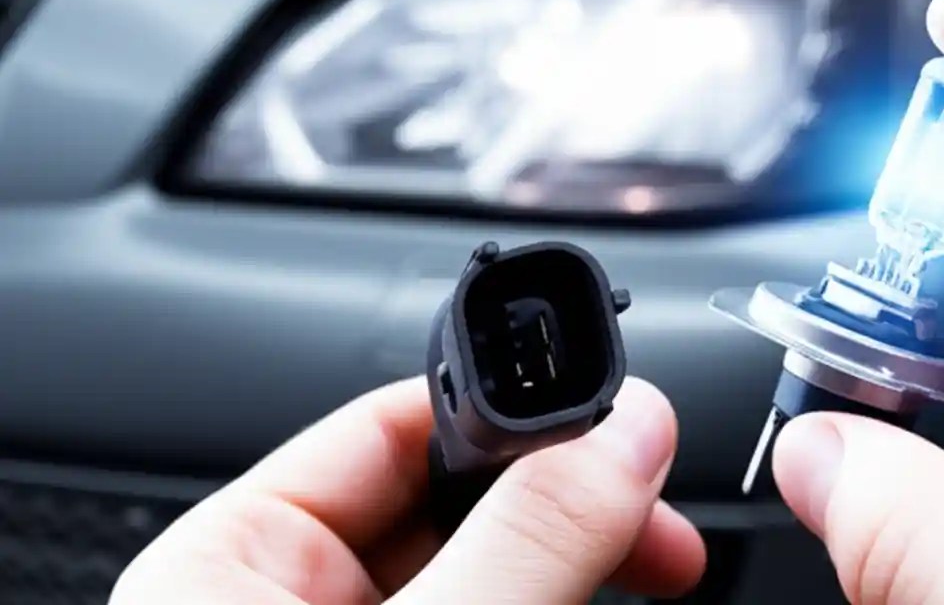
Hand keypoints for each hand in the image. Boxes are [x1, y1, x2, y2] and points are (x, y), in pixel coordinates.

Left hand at [109, 376, 704, 603]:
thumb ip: (526, 539)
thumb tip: (625, 436)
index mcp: (236, 560)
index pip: (390, 423)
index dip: (509, 406)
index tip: (610, 413)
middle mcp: (290, 599)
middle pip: (457, 496)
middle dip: (568, 493)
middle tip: (656, 503)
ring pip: (491, 565)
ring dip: (583, 554)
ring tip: (659, 559)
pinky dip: (563, 602)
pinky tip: (613, 591)